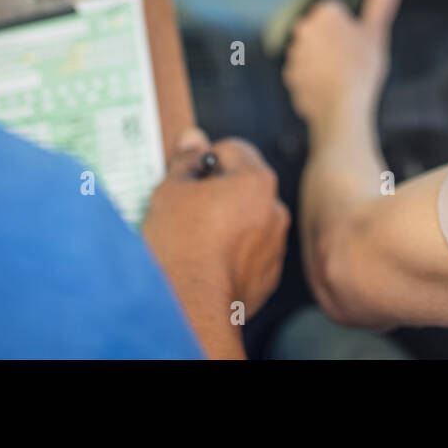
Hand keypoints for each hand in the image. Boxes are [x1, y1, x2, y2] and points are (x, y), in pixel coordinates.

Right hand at [142, 130, 289, 337]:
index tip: (187, 178)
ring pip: (248, 220)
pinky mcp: (268, 278)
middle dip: (217, 192)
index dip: (204, 160)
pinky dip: (232, 253)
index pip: (232, 149)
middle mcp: (275, 210)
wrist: (189, 308)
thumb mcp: (172, 191)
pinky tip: (206, 263)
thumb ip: (186, 160)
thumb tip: (193, 139)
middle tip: (186, 209)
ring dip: (226, 223)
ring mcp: (275, 246)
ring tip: (194, 240)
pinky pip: (250, 253)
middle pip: (243, 185)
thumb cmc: (179, 244)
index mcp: (258, 181)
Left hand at [282, 0, 404, 132]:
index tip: (357, 42)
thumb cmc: (361, 69)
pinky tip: (330, 87)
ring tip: (341, 75)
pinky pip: (304, 72)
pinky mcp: (290, 75)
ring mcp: (294, 53)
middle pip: (322, 30)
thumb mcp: (376, 32)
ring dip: (323, 59)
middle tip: (352, 59)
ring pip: (313, 51)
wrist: (342, 108)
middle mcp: (304, 29)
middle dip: (334, 41)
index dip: (349, 26)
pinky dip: (314, 78)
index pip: (335, 11)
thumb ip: (381, 1)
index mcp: (324, 13)